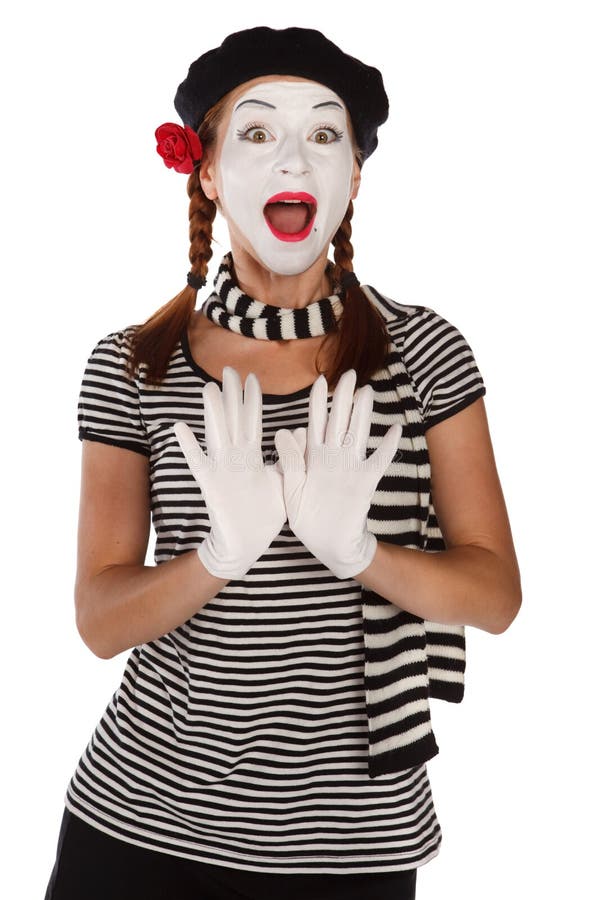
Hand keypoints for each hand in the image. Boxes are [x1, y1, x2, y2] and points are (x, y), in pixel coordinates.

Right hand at [173, 367, 285, 578]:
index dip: (251, 399)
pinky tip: (180, 427)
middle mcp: (236, 458)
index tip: (252, 377)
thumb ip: (289, 457)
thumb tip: (301, 432)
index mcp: (252, 457)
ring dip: (213, 411)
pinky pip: (198, 462)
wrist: (246, 546)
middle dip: (231, 395)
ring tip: (209, 388)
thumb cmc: (264, 516)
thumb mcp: (283, 482)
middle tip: (228, 370)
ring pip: (217, 434)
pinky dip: (189, 446)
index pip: (252, 421)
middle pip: (233, 419)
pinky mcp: (211, 485)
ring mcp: (222, 470)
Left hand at [274, 369, 401, 578]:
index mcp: (313, 458)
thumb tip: (282, 430)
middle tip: (349, 374)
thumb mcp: (291, 490)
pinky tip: (396, 429)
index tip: (321, 381)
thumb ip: (290, 461)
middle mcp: (333, 458)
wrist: (330, 545)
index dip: (319, 402)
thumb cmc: (308, 520)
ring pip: (357, 434)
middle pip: (339, 421)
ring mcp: (350, 468)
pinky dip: (387, 446)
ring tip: (367, 392)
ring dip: (362, 414)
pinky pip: (379, 461)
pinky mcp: (365, 483)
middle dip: (343, 398)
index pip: (315, 423)